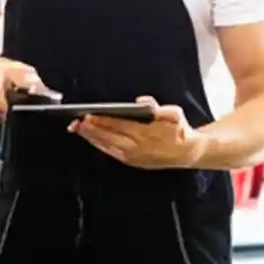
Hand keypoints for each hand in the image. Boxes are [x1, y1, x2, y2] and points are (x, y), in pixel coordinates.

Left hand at [68, 96, 203, 169]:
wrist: (187, 152)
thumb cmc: (178, 129)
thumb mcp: (174, 113)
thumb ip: (158, 107)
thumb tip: (141, 101)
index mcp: (146, 134)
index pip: (119, 126)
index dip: (102, 121)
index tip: (88, 115)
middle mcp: (137, 147)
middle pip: (109, 137)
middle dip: (92, 129)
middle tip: (76, 122)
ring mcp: (134, 157)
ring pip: (108, 146)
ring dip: (92, 138)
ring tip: (78, 129)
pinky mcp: (132, 162)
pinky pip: (112, 153)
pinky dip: (100, 146)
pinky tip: (91, 139)